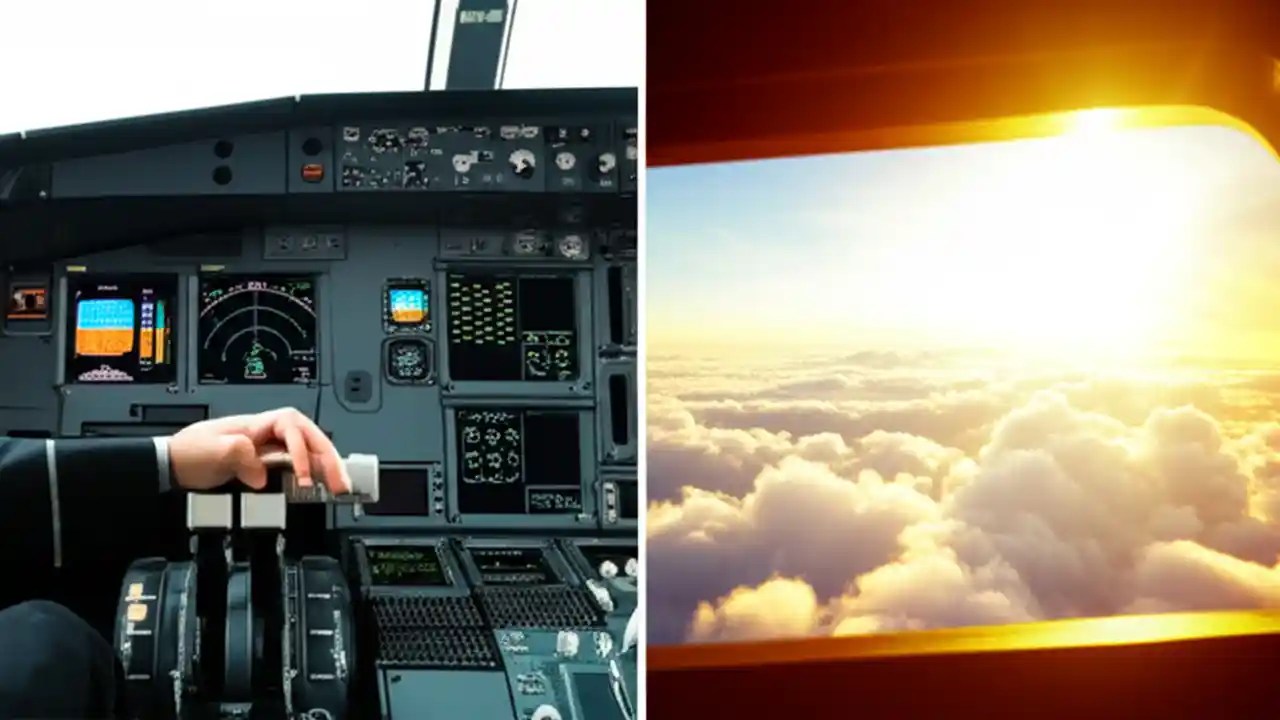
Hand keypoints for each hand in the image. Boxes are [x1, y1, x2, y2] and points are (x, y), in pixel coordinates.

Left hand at [168, 408, 346, 493]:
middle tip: (340, 481)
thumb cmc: (189, 452)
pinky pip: (296, 464)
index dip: (302, 449)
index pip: (293, 428)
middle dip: (328, 457)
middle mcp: (267, 433)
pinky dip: (313, 473)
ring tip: (340, 485)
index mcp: (257, 425)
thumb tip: (262, 475)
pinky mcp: (265, 463)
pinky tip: (321, 484)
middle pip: (309, 437)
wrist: (171, 464)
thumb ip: (241, 456)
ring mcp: (268, 448)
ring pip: (308, 450)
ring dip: (326, 465)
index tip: (303, 474)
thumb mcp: (213, 450)